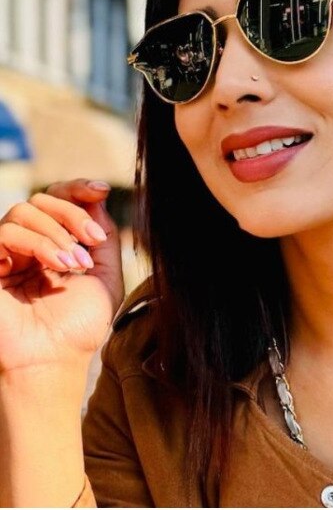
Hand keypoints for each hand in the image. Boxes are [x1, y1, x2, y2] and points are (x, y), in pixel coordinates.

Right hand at [0, 179, 124, 374]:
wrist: (53, 361)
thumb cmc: (78, 326)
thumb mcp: (105, 275)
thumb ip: (103, 235)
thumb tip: (96, 198)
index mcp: (52, 244)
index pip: (58, 200)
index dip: (78, 188)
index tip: (102, 189)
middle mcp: (26, 245)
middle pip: (42, 199)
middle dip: (73, 214)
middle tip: (92, 241)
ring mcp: (5, 254)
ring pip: (23, 211)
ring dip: (56, 232)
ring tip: (75, 263)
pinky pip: (5, 233)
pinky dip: (37, 242)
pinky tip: (56, 265)